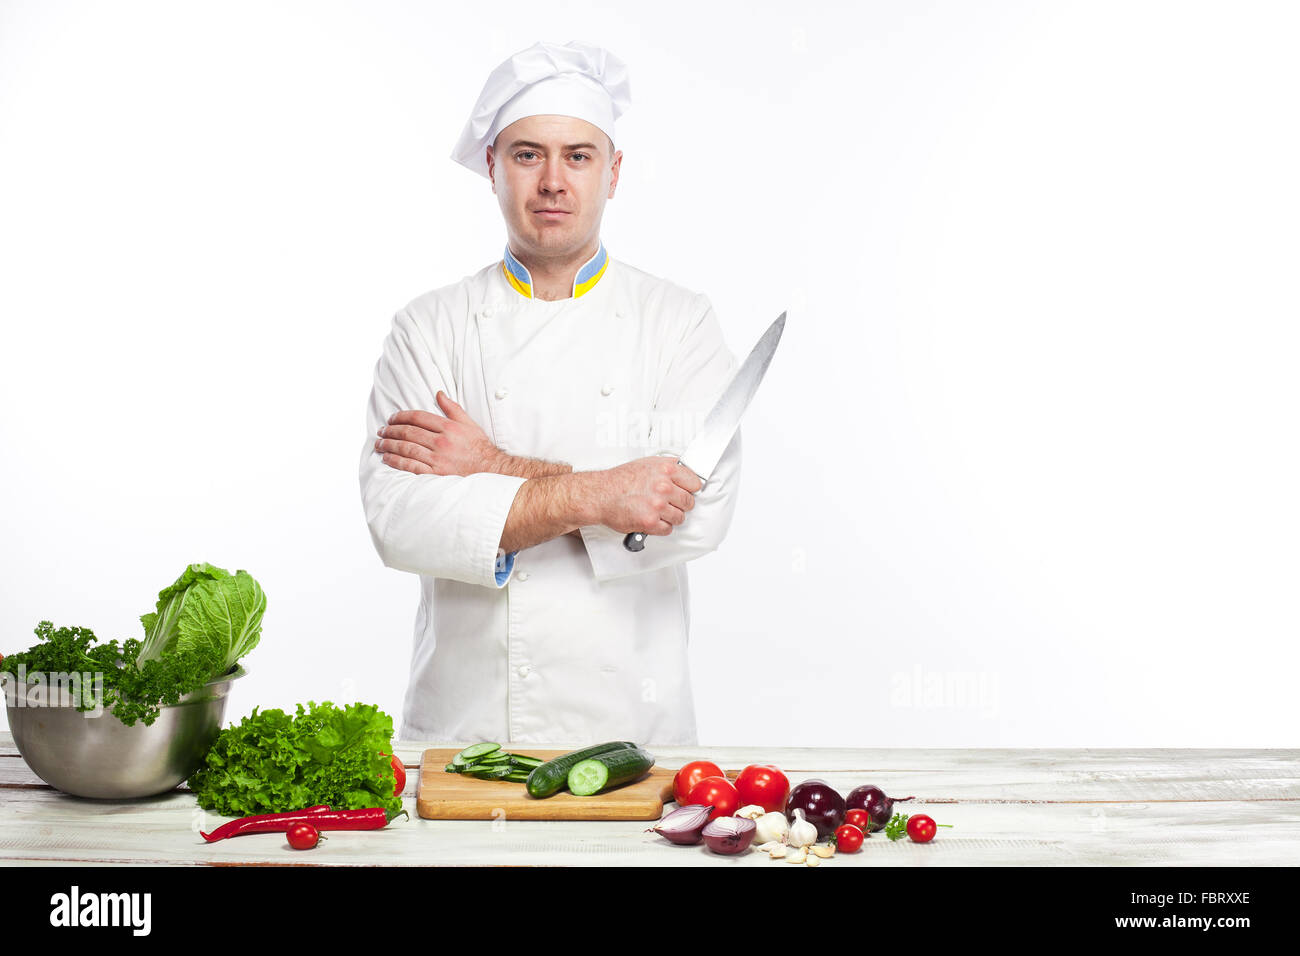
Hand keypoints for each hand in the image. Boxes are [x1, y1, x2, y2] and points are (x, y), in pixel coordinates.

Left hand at [375, 391, 505, 476]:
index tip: (392, 418)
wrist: (491, 470)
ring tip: (379, 444)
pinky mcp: (436, 474)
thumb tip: (439, 393)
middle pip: (409, 433)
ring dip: (389, 445)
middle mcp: (442, 442)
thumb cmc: (479, 447)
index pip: (418, 417)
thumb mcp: (468, 423)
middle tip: (381, 431)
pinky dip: (397, 461)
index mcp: (448, 427)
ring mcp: (438, 459)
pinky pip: (411, 466)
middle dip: (391, 430)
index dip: (401, 416)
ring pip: (406, 449)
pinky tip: (388, 458)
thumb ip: (452, 408)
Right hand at [587, 456, 702, 535]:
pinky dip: (660, 527)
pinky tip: (652, 519)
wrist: (601, 494)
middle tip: (668, 503)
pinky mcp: (651, 522)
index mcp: (666, 470)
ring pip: (680, 517)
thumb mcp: (648, 463)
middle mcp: (664, 487)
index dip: (689, 489)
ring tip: (657, 511)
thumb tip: (685, 473)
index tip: (685, 491)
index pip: (695, 483)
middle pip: (689, 502)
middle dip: (680, 504)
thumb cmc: (620, 480)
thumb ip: (668, 468)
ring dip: (670, 517)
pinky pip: (667, 529)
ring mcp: (658, 505)